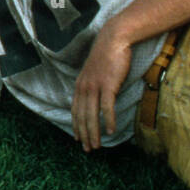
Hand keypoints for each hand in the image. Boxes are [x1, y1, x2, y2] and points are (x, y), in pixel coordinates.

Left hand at [71, 27, 132, 151]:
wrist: (113, 40)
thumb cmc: (107, 56)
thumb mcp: (95, 72)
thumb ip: (94, 85)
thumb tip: (98, 98)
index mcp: (79, 85)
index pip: (75, 110)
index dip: (76, 125)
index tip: (78, 138)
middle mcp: (84, 87)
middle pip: (81, 116)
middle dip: (84, 134)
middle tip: (88, 149)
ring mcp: (95, 86)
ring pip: (91, 115)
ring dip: (94, 132)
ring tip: (97, 145)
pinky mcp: (108, 85)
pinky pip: (107, 108)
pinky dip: (108, 121)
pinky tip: (111, 131)